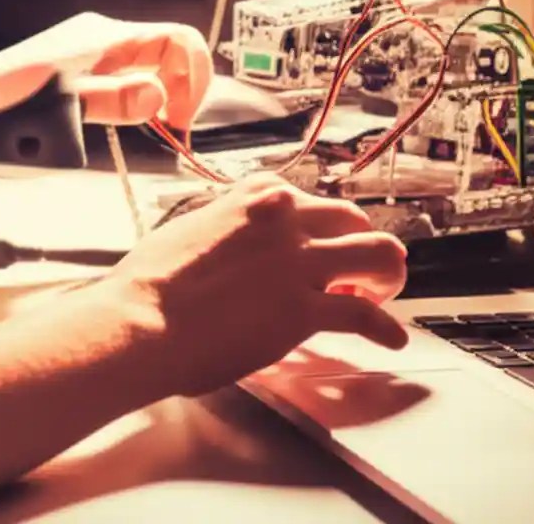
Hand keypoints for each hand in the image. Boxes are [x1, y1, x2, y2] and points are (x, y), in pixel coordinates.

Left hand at [0, 12, 212, 130]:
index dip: (192, 77)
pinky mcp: (82, 79)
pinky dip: (141, 104)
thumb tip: (159, 95)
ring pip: (151, 70)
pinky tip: (130, 126)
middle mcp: (102, 40)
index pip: (176, 39)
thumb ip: (113, 100)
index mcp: (102, 36)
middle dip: (182, 90)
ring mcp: (92, 58)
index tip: (181, 120)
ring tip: (156, 133)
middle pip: (169, 54)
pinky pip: (128, 83)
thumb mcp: (63, 108)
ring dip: (163, 100)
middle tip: (175, 132)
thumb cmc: (1, 110)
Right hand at [109, 174, 409, 396]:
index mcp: (258, 196)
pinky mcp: (306, 308)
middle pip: (353, 219)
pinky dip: (386, 326)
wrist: (140, 320)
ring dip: (387, 274)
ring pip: (377, 253)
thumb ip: (226, 228)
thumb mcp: (191, 227)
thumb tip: (231, 244)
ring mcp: (301, 262)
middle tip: (360, 272)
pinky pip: (364, 314)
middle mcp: (287, 218)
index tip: (320, 246)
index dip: (323, 228)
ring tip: (383, 294)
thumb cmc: (150, 284)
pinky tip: (392, 338)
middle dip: (362, 244)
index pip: (311, 199)